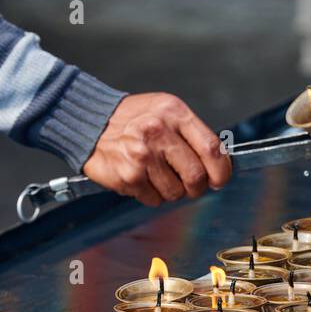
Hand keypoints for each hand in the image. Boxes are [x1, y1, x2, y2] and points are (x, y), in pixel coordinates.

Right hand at [82, 93, 229, 204]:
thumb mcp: (165, 111)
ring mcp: (143, 155)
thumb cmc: (132, 119)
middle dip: (196, 187)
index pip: (212, 149)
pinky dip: (151, 195)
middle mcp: (159, 132)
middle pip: (196, 176)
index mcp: (174, 113)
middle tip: (189, 185)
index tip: (219, 179)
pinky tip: (141, 179)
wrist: (89, 122)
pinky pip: (154, 200)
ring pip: (176, 192)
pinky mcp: (129, 176)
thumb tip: (218, 165)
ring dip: (171, 192)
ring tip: (157, 176)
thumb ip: (191, 134)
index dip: (221, 171)